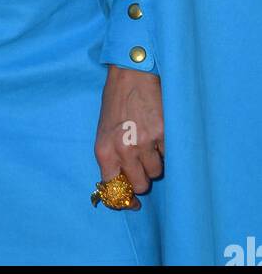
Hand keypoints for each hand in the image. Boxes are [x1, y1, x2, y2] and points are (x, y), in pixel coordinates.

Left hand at [94, 64, 164, 206]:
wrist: (131, 72)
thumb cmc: (116, 99)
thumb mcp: (105, 129)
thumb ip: (113, 155)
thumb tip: (125, 181)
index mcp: (104, 150)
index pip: (114, 188)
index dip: (125, 196)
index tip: (132, 201)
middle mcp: (124, 149)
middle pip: (140, 184)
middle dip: (143, 176)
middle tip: (142, 161)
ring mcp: (144, 143)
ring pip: (157, 171)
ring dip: (156, 161)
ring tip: (150, 140)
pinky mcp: (164, 134)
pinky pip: (169, 154)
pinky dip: (166, 148)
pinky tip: (158, 130)